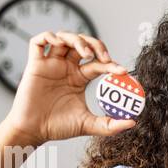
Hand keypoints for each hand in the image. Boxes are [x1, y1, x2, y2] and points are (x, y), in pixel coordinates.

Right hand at [6, 31, 136, 144]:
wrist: (34, 131)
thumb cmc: (58, 127)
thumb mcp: (89, 125)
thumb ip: (110, 125)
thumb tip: (132, 122)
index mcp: (79, 78)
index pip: (98, 64)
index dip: (111, 64)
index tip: (122, 71)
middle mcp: (66, 67)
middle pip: (83, 44)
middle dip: (96, 45)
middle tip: (104, 57)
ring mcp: (50, 64)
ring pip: (64, 38)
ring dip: (77, 40)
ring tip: (85, 54)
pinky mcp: (34, 64)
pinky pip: (38, 42)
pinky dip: (49, 37)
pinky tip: (59, 44)